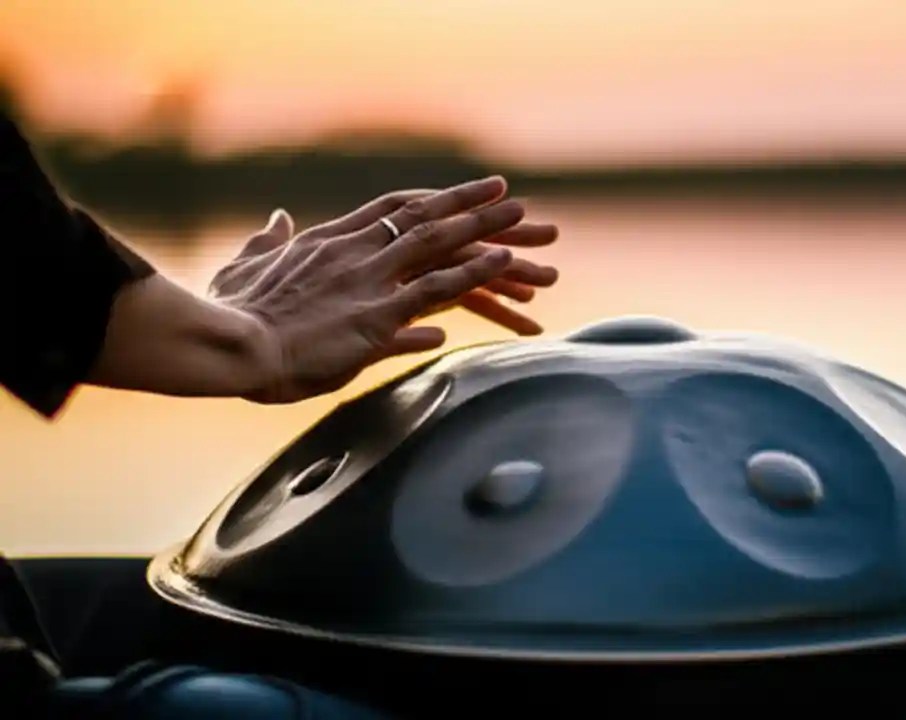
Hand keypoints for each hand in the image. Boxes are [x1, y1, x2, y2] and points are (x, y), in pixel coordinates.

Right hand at [210, 176, 559, 402]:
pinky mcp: (377, 316)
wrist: (229, 344)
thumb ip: (267, 242)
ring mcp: (368, 281)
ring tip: (523, 222)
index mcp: (326, 240)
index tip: (454, 192)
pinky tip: (504, 266)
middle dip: (469, 205)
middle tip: (507, 195)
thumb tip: (277, 220)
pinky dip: (473, 275)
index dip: (429, 199)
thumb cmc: (230, 313)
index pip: (389, 210)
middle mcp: (354, 252)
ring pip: (439, 246)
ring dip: (484, 231)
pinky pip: (437, 290)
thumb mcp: (244, 268)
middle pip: (424, 218)